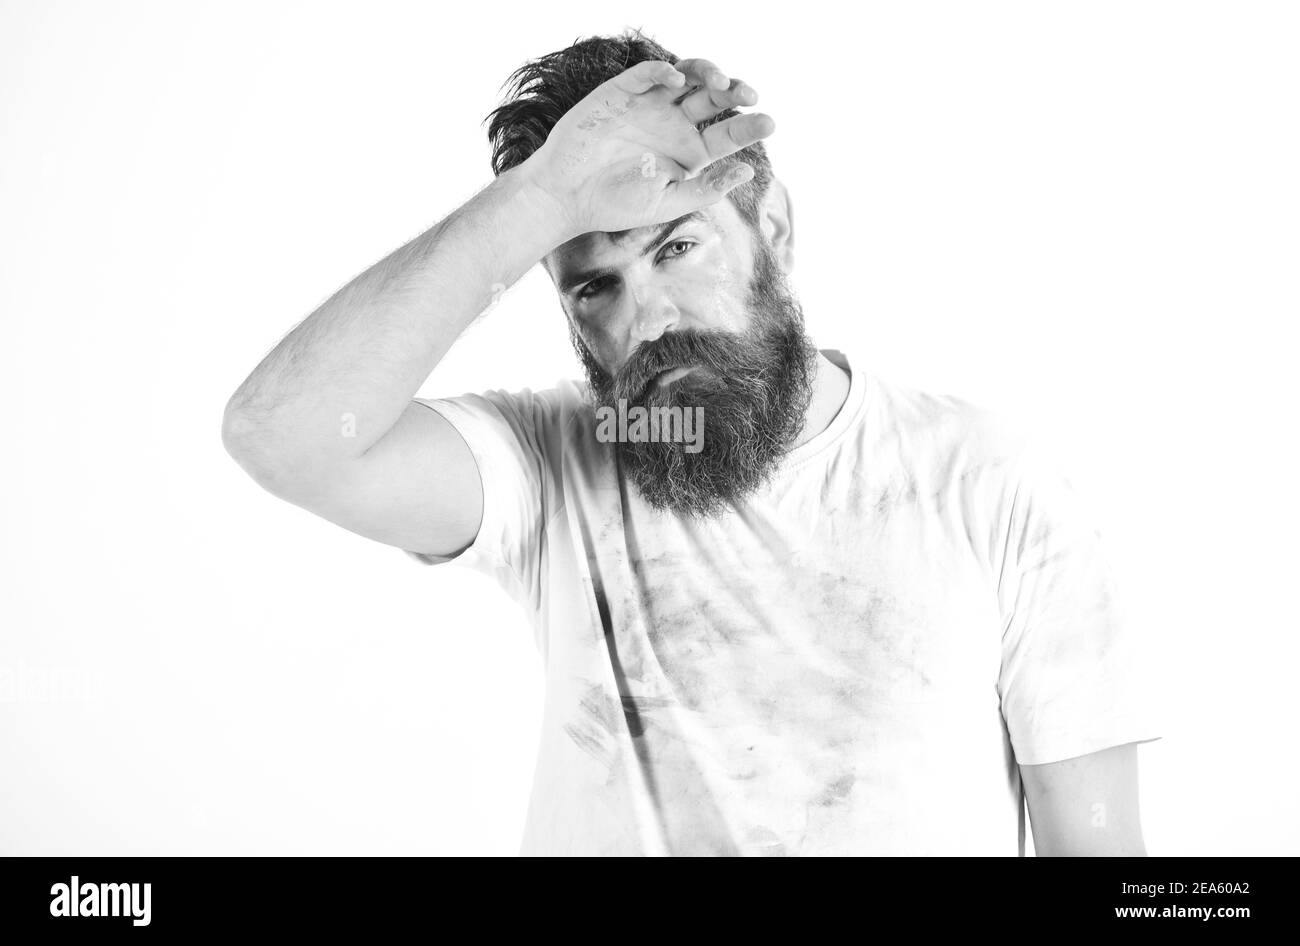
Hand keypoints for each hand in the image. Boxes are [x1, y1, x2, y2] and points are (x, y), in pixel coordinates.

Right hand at [519, 57, 774, 235]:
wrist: (566, 197)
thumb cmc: (616, 205)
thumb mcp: (668, 203)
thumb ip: (708, 189)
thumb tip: (748, 171)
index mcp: (688, 153)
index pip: (727, 133)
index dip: (750, 125)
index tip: (770, 122)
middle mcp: (672, 126)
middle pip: (712, 98)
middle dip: (733, 90)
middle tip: (747, 93)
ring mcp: (647, 107)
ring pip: (687, 77)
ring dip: (707, 72)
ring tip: (719, 82)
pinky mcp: (620, 94)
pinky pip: (646, 74)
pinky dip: (663, 71)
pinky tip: (677, 80)